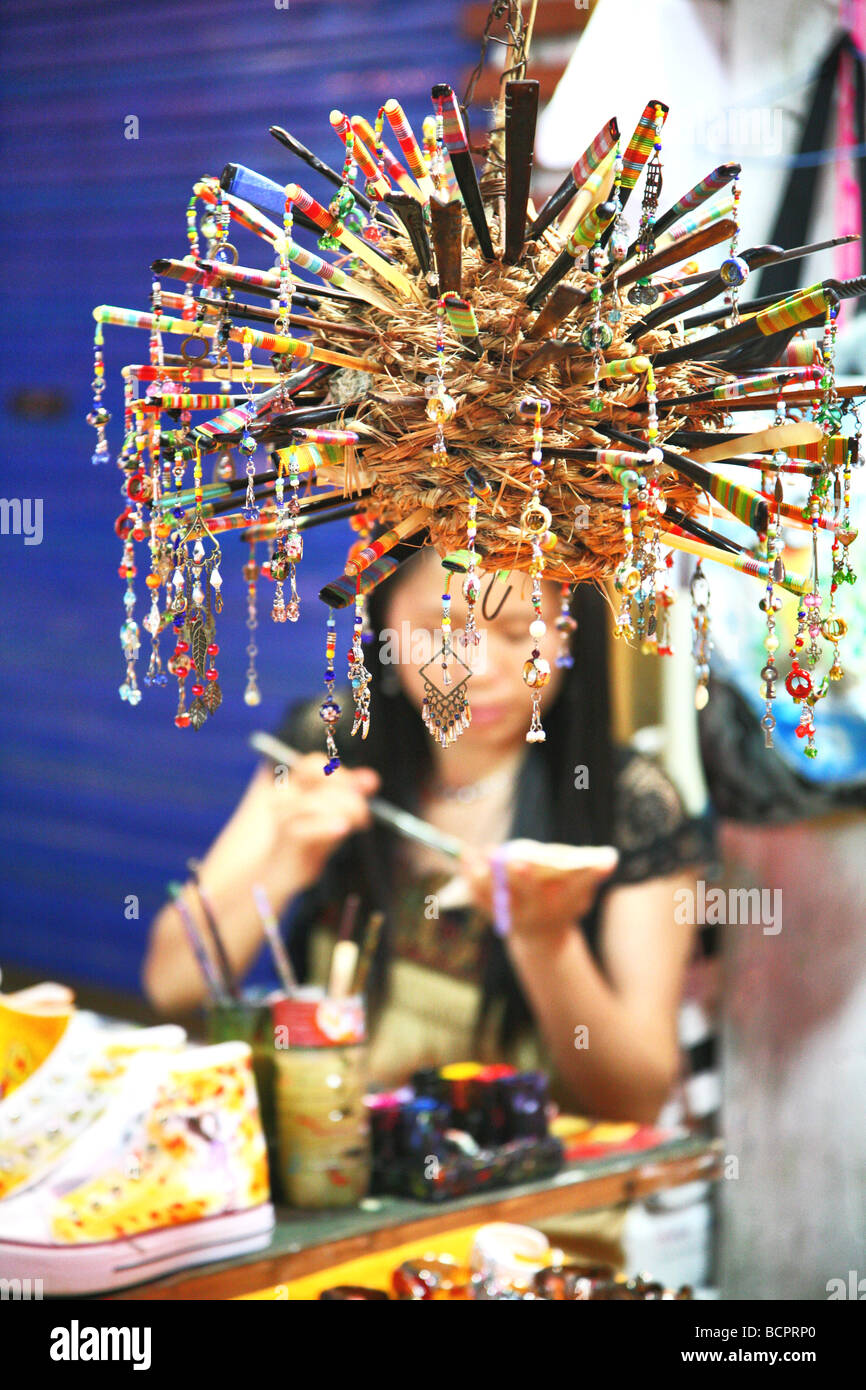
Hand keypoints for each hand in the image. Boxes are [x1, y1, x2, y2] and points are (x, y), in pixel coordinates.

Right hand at [269, 754, 379, 892]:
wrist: (282, 876)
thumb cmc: (308, 845)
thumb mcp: (333, 816)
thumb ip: (350, 795)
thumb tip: (371, 779)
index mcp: (294, 786)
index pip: (315, 763)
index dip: (343, 773)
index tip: (369, 786)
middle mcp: (284, 795)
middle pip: (318, 779)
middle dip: (349, 793)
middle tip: (365, 812)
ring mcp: (282, 816)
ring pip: (315, 803)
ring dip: (346, 810)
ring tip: (359, 824)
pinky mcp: (285, 838)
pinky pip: (307, 828)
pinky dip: (326, 826)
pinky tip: (342, 829)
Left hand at [459, 839, 618, 940]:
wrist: (541, 938)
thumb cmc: (563, 905)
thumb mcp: (579, 895)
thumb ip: (590, 876)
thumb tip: (610, 858)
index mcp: (563, 906)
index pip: (578, 889)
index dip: (591, 876)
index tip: (604, 861)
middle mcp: (539, 913)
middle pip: (531, 894)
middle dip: (524, 877)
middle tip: (518, 860)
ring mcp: (515, 915)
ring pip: (499, 896)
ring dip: (489, 875)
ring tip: (484, 852)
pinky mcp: (494, 914)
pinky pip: (479, 897)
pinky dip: (470, 878)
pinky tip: (465, 857)